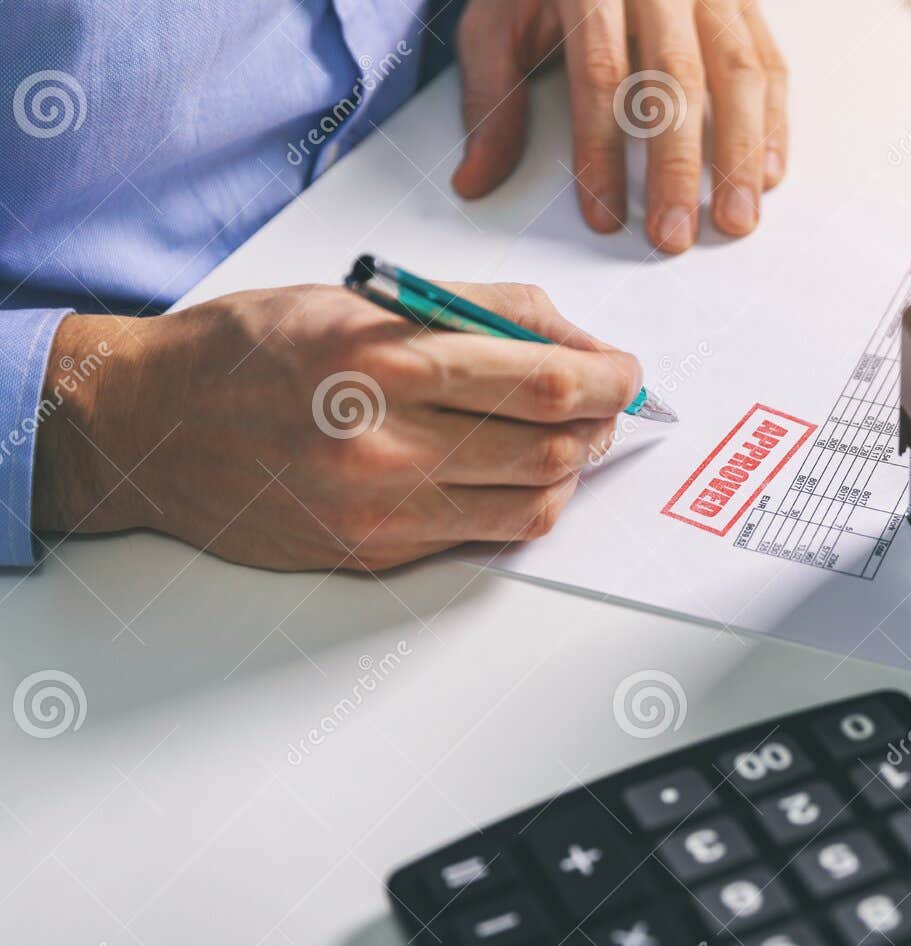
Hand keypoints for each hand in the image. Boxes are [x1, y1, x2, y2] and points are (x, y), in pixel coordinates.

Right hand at [32, 284, 640, 571]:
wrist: (152, 427)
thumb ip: (481, 311)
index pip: (550, 380)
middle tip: (609, 402)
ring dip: (572, 468)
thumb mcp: (365, 298)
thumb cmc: (251, 350)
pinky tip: (510, 471)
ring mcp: (383, 512)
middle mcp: (387, 445)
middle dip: (604, 423)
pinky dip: (519, 503)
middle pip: (556, 448)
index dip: (613, 378)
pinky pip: (485, 536)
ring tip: (567, 436)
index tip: (629, 371)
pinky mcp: (377, 555)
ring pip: (534, 505)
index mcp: (386, 363)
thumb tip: (578, 340)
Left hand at [450, 0, 787, 253]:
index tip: (604, 214)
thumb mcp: (497, 25)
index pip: (601, 71)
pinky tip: (769, 173)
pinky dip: (775, 121)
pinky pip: (768, 61)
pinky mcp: (744, 1)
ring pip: (736, 71)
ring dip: (741, 153)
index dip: (602, 149)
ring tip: (736, 218)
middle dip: (677, 167)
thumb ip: (490, 100)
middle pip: (676, 78)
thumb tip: (476, 180)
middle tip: (675, 236)